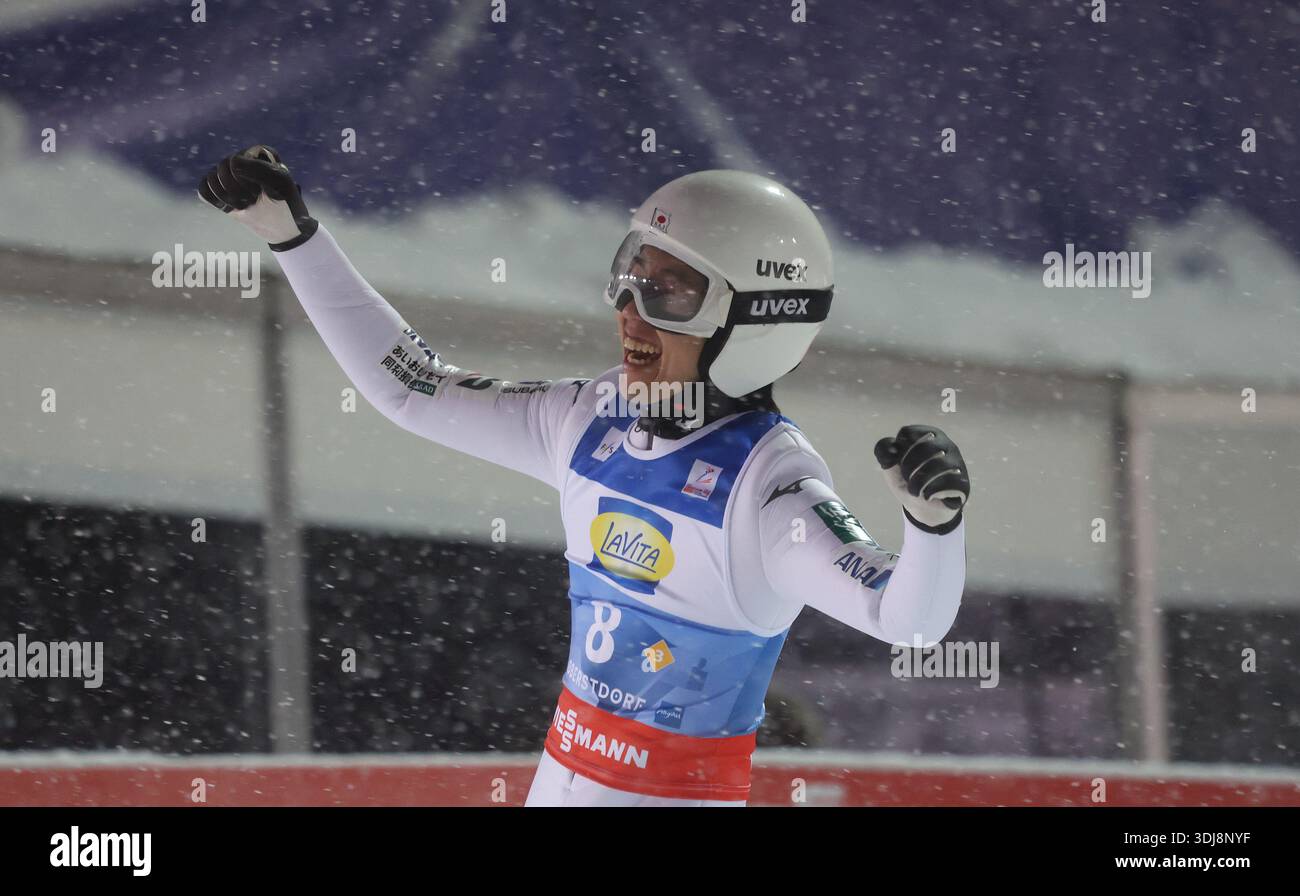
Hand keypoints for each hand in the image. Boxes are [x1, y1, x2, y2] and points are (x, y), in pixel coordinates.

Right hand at [197, 145, 317, 249]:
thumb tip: (232, 162)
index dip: (245, 181)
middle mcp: (245, 158)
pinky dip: (214, 199)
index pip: (235, 161)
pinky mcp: (222, 188)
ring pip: (211, 177)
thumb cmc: (286, 206)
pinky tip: (230, 206)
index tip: (262, 191)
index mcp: (260, 152)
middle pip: (222, 168)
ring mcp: (232, 173)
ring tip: (245, 204)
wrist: (284, 229)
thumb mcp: (279, 186)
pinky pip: (204, 188)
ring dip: (226, 197)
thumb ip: (259, 169)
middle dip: (236, 190)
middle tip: (254, 200)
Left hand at [874, 425, 969, 533]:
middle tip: (906, 479)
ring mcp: (957, 461)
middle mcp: (945, 444)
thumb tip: (890, 446)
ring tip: (914, 490)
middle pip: (925, 446)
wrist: (924, 509)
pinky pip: (949, 482)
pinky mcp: (963, 481)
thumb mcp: (892, 470)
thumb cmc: (908, 483)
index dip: (898, 450)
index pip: (908, 433)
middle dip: (909, 466)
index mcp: (926, 435)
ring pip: (939, 464)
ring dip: (919, 481)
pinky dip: (932, 491)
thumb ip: (885, 455)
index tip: (899, 464)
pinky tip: (927, 496)